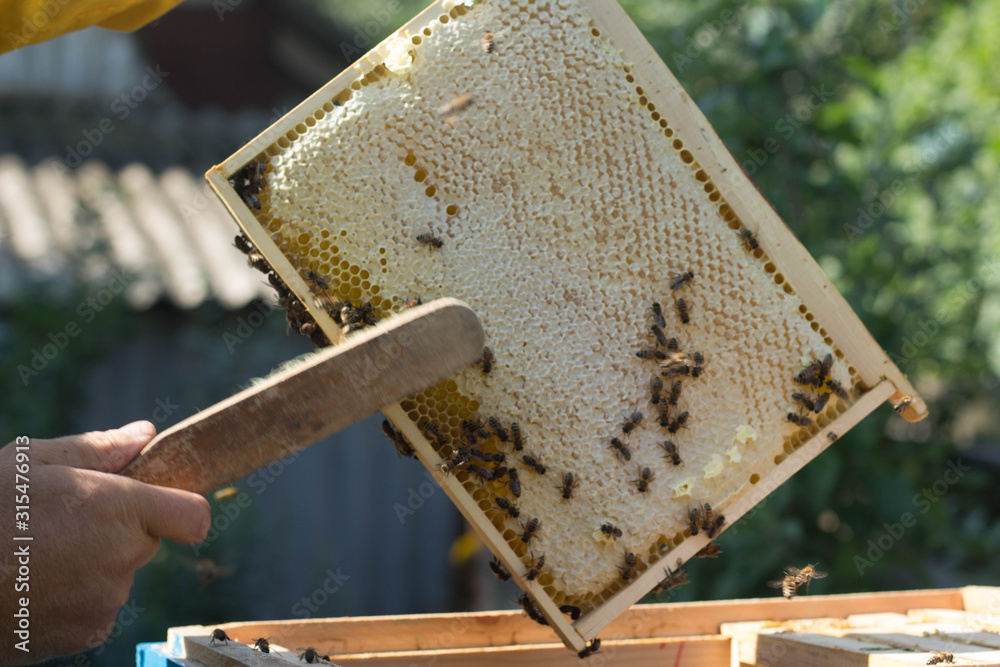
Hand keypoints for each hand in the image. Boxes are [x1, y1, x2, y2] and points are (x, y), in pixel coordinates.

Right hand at [0, 422, 210, 664]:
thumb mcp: (32, 462)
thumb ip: (99, 449)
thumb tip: (144, 435)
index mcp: (117, 509)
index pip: (192, 517)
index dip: (179, 507)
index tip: (157, 503)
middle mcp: (121, 558)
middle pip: (146, 541)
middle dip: (118, 530)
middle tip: (64, 523)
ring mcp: (105, 601)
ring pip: (118, 575)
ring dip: (93, 565)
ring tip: (38, 555)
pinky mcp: (87, 633)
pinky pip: (97, 608)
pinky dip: (75, 598)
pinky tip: (33, 585)